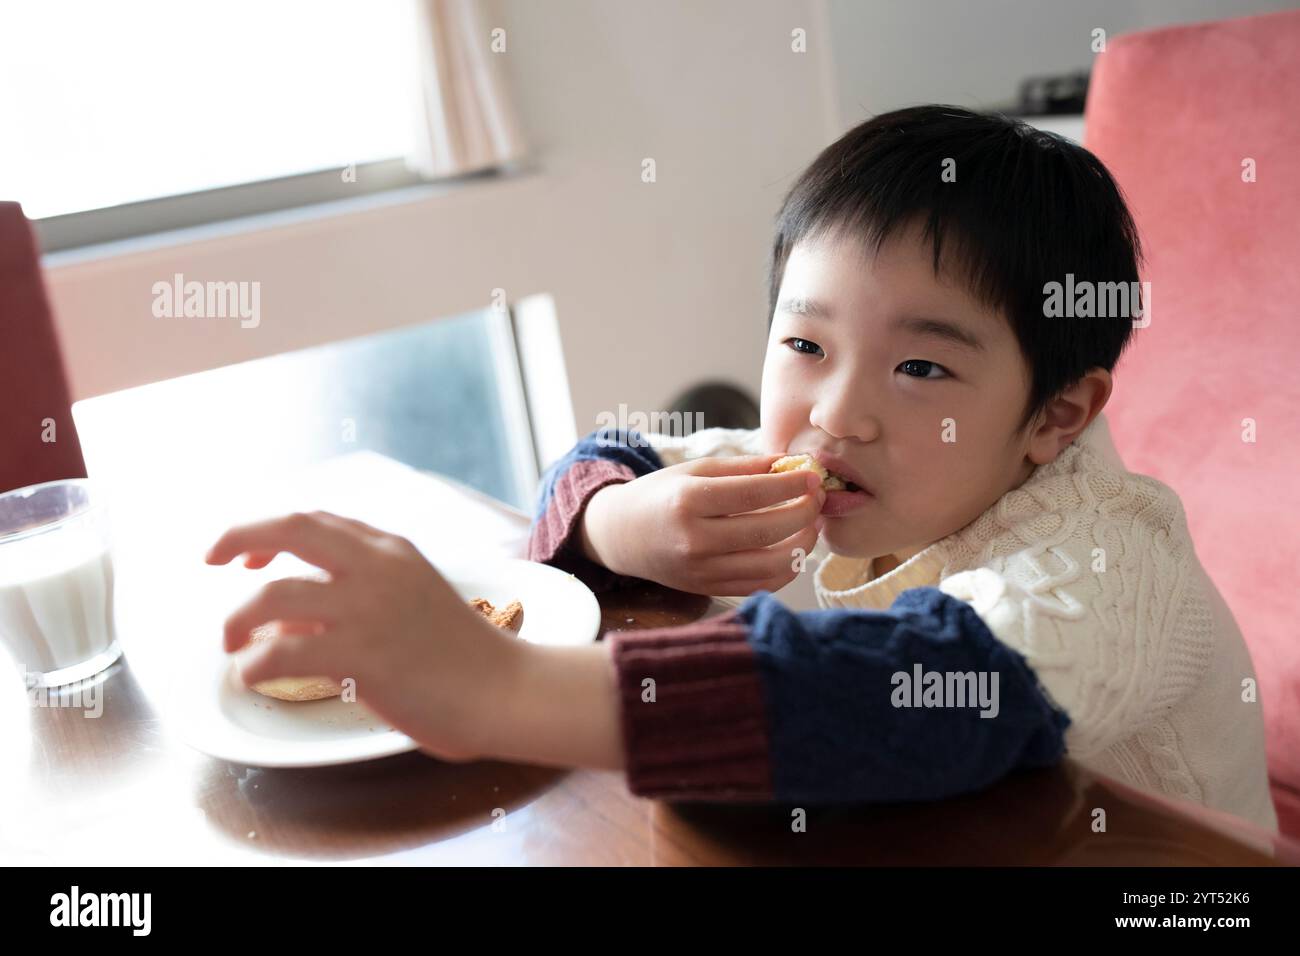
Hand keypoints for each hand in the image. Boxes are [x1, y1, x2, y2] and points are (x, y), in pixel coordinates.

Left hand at [203, 510, 517, 761]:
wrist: (505, 690)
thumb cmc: (463, 655)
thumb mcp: (415, 599)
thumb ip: (357, 596)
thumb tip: (289, 619)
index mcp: (392, 550)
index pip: (317, 520)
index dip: (270, 531)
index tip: (248, 557)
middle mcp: (377, 567)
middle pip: (289, 527)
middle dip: (238, 536)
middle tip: (210, 559)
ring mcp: (368, 608)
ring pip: (273, 594)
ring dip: (237, 618)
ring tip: (231, 645)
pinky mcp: (362, 655)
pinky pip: (282, 652)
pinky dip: (254, 664)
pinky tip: (252, 677)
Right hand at [582, 454, 824, 595]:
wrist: (621, 536)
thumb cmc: (660, 496)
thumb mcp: (695, 471)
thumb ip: (745, 468)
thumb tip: (792, 464)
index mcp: (688, 501)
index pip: (754, 494)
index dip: (792, 485)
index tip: (813, 476)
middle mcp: (693, 540)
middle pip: (767, 530)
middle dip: (804, 512)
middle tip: (817, 498)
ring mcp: (701, 571)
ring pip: (770, 565)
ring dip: (802, 545)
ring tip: (811, 525)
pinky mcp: (708, 590)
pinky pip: (759, 585)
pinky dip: (786, 570)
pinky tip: (795, 550)